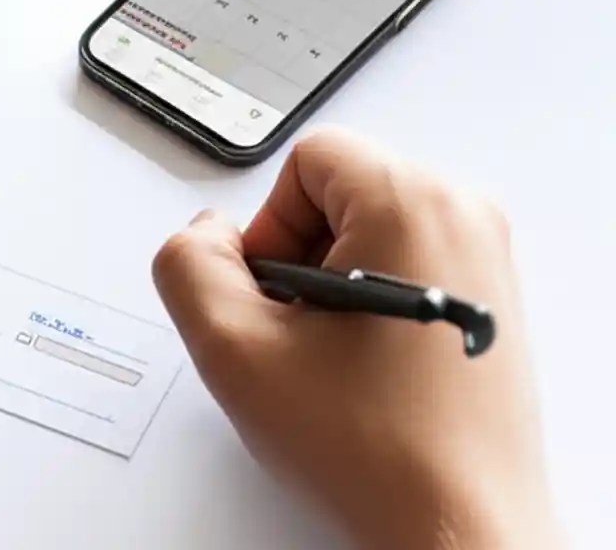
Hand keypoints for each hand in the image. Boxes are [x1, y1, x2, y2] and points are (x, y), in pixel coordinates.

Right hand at [153, 129, 560, 548]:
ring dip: (330, 288)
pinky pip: (403, 267)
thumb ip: (187, 265)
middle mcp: (464, 218)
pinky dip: (367, 306)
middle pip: (339, 192)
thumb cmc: (378, 453)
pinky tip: (365, 371)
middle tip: (298, 336)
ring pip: (368, 232)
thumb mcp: (234, 348)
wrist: (458, 529)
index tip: (275, 297)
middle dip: (299, 257)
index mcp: (414, 204)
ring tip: (334, 360)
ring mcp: (486, 261)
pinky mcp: (486, 301)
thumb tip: (202, 237)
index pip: (306, 160)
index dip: (268, 228)